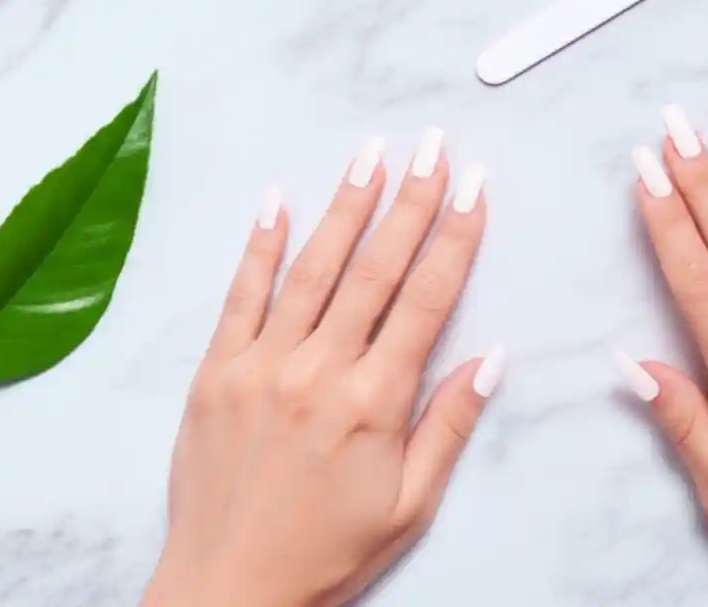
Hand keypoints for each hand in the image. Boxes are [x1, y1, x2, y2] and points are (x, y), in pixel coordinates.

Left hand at [144, 133, 502, 606]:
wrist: (228, 588)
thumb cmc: (327, 551)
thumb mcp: (410, 504)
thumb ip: (448, 425)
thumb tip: (490, 357)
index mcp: (374, 402)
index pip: (426, 300)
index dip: (455, 237)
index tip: (475, 187)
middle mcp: (319, 370)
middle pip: (375, 269)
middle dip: (410, 200)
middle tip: (432, 145)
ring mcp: (262, 365)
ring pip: (314, 269)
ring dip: (346, 206)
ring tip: (372, 153)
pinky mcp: (217, 372)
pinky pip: (242, 296)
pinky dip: (260, 246)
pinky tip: (278, 201)